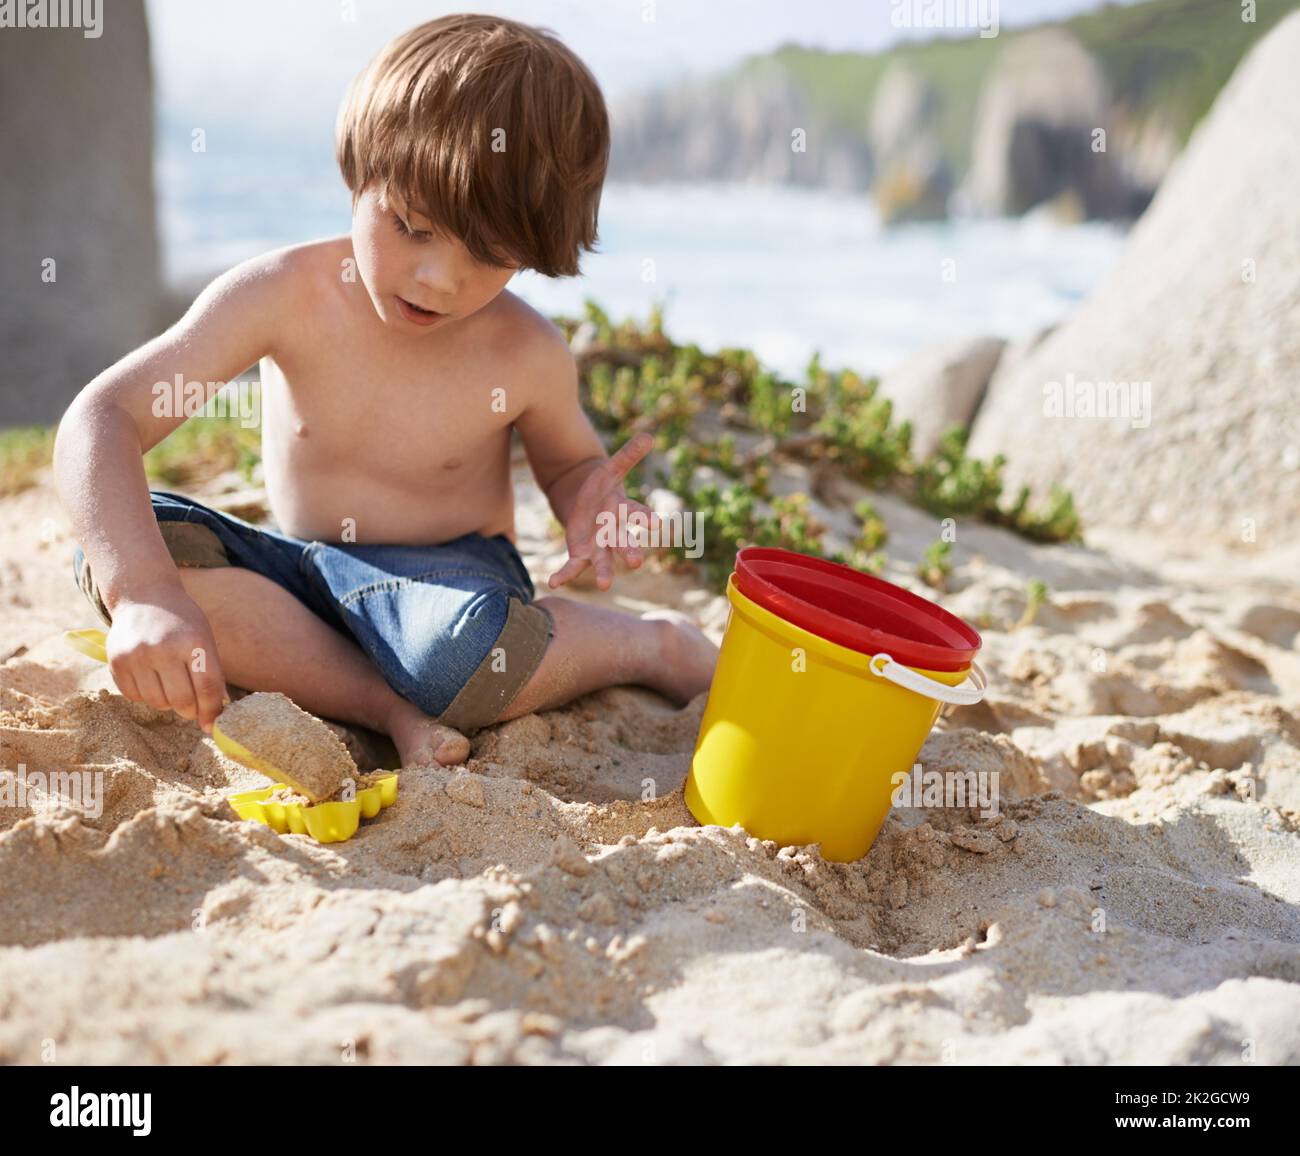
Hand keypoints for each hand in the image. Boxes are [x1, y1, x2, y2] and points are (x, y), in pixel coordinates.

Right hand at [105, 587, 229, 732]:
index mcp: (193, 642)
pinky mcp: (117, 661)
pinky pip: (135, 697)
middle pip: (182, 700)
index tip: (212, 724)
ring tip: (171, 688)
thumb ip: (212, 674)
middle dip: (190, 711)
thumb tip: (218, 711)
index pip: (207, 688)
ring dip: (168, 703)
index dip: (212, 711)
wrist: (144, 597)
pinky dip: (147, 696)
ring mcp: (137, 655)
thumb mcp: (204, 639)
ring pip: (158, 702)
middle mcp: (163, 648)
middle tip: (192, 709)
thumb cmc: (182, 622)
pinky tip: (152, 681)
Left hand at [548, 431, 661, 591]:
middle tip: (636, 562)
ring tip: (605, 585)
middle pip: (623, 542)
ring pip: (603, 561)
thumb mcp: (611, 469)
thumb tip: (649, 436)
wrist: (585, 505)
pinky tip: (553, 582)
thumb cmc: (601, 488)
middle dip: (629, 551)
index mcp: (622, 511)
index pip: (636, 513)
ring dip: (604, 573)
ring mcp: (598, 546)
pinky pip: (573, 566)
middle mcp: (613, 532)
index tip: (658, 524)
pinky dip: (564, 575)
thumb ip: (628, 456)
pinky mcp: (580, 553)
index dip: (646, 518)